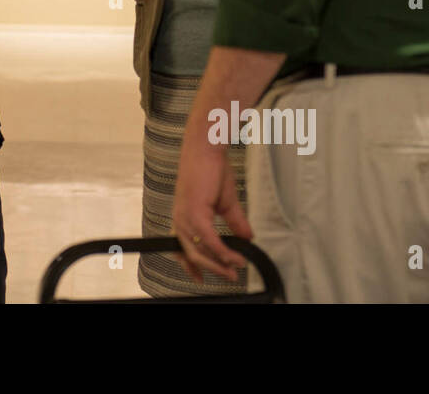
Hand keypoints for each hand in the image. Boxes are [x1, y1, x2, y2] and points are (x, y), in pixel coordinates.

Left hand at [170, 130, 251, 283]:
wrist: (206, 149)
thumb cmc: (211, 169)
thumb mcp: (225, 202)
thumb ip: (235, 222)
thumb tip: (247, 238)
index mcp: (184, 217)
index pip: (182, 248)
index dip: (190, 266)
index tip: (200, 279)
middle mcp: (181, 219)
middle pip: (191, 255)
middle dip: (212, 270)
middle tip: (229, 277)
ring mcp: (185, 216)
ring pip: (199, 251)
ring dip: (219, 264)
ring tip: (235, 270)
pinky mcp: (194, 212)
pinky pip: (209, 240)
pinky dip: (223, 252)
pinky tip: (235, 257)